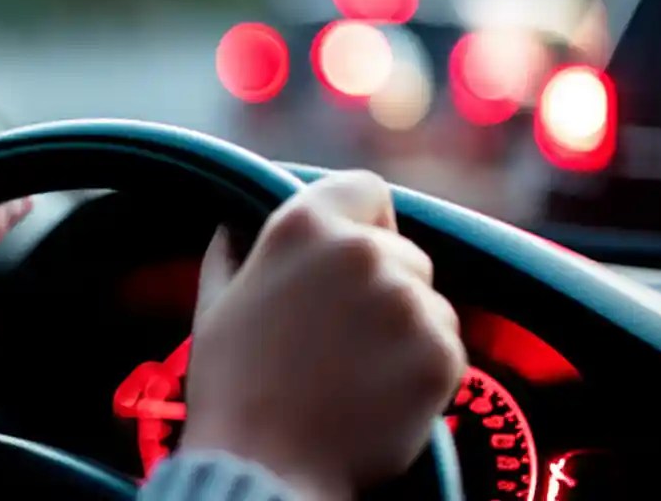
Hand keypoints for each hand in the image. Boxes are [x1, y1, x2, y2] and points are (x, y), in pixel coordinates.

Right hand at [180, 171, 464, 500]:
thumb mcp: (215, 303)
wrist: (263, 471)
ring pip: (428, 303)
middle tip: (342, 337)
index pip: (367, 189)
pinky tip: (378, 397)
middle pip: (403, 253)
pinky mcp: (442, 355)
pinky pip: (445, 349)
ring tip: (355, 373)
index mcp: (304, 226)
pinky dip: (422, 372)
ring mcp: (408, 303)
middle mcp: (363, 252)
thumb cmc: (233, 390)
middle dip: (383, 286)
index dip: (363, 221)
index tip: (349, 259)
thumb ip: (232, 250)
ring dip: (405, 330)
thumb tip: (235, 223)